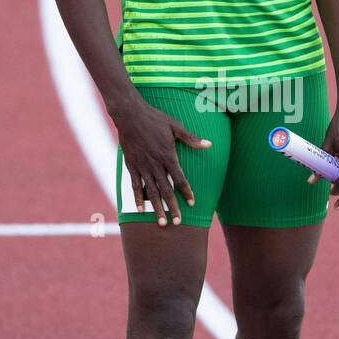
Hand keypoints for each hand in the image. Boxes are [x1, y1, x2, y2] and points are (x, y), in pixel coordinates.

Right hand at [112, 98, 210, 226]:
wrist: (129, 115)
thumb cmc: (154, 119)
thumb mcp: (175, 126)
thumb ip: (191, 138)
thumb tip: (209, 144)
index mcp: (168, 156)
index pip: (180, 179)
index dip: (186, 192)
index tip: (192, 203)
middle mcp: (155, 165)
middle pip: (166, 190)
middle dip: (172, 208)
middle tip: (178, 222)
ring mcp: (142, 166)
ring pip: (151, 192)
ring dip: (157, 208)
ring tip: (162, 223)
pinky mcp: (131, 166)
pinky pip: (135, 186)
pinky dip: (138, 198)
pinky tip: (142, 210)